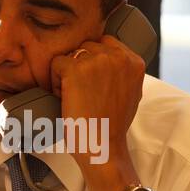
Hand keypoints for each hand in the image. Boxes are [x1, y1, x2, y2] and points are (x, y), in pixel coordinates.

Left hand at [48, 34, 145, 190]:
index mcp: (134, 61)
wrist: (103, 147)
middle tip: (85, 94)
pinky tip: (66, 99)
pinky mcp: (75, 69)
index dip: (94, 63)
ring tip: (76, 97)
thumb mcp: (132, 92)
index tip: (94, 85)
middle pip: (86, 47)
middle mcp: (118, 56)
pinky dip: (55, 82)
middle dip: (81, 67)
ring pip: (70, 55)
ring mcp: (97, 61)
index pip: (106, 43)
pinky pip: (56, 64)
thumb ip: (123, 71)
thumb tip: (109, 58)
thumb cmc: (112, 125)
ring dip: (67, 74)